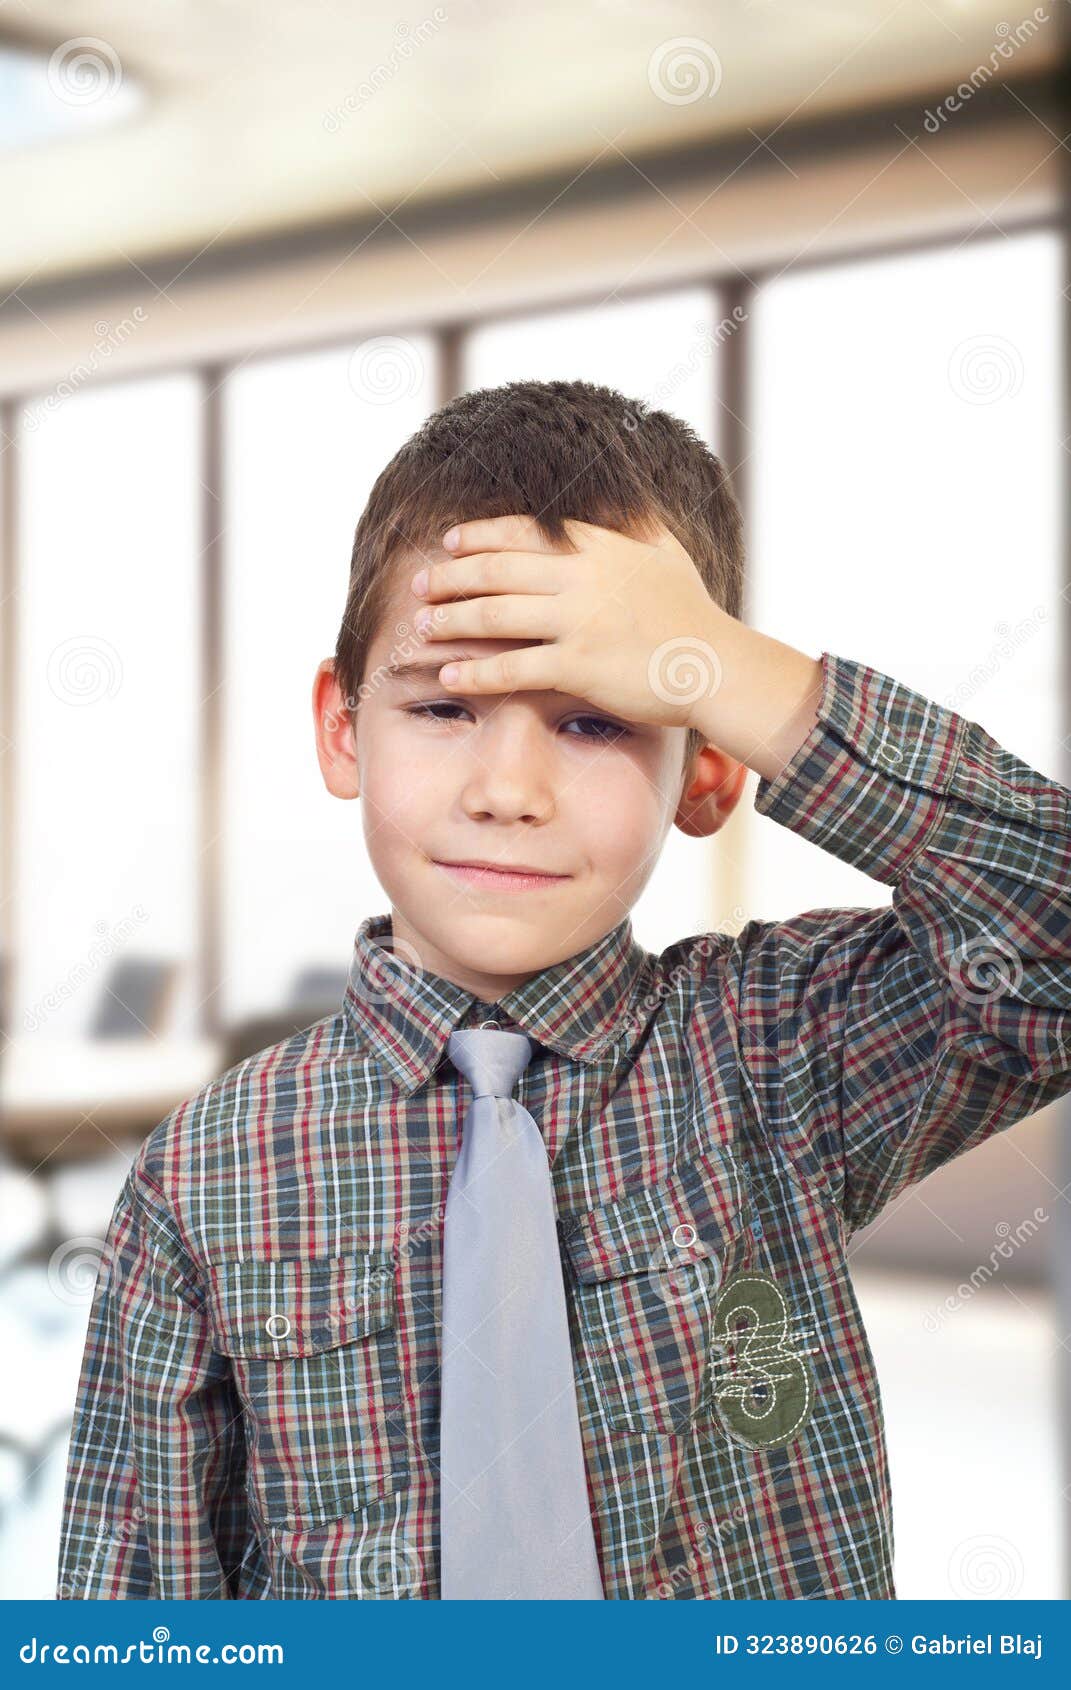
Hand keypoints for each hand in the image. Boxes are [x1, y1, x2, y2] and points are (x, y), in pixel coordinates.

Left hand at [410, 514, 724, 730]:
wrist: (717, 666)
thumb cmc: (694, 615)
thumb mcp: (667, 553)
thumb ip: (636, 526)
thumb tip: (624, 501)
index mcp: (599, 547)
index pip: (523, 531)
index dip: (479, 535)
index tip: (450, 542)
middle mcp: (583, 578)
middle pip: (497, 569)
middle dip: (450, 575)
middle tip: (419, 585)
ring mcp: (579, 622)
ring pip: (496, 614)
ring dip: (452, 618)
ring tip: (422, 626)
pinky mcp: (579, 666)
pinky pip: (513, 667)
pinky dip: (475, 671)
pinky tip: (449, 673)